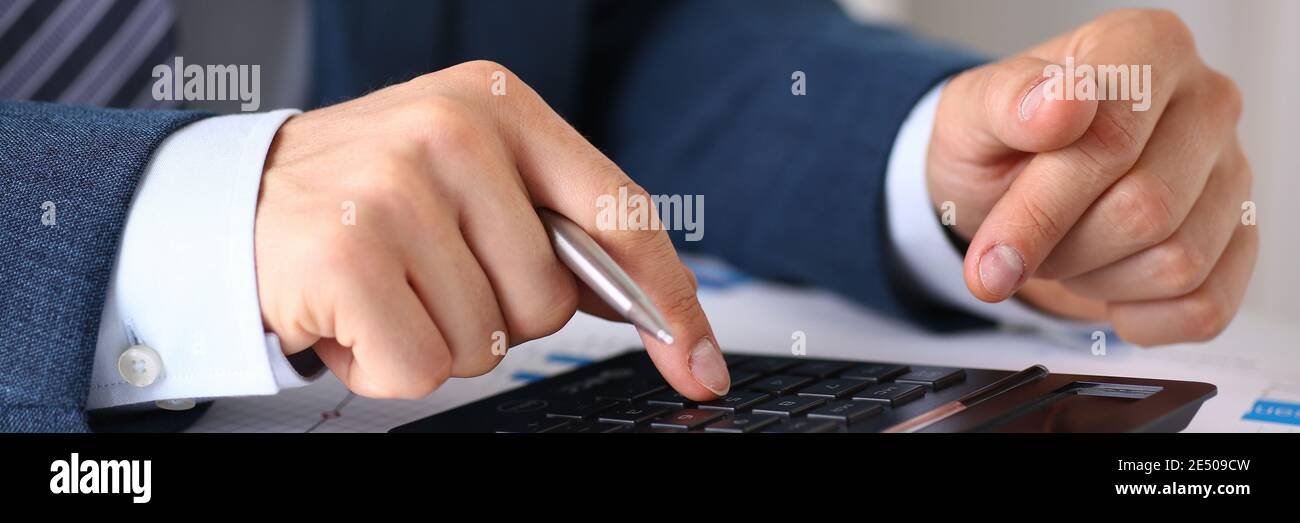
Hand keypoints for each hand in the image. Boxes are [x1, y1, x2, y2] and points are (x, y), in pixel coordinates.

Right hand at [254, 61, 728, 398]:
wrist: (231, 203)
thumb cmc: (365, 199)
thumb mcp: (468, 180)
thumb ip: (556, 229)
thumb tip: (654, 305)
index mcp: (496, 104)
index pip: (618, 214)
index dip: (667, 300)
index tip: (697, 363)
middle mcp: (450, 132)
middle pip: (549, 301)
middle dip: (495, 315)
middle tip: (427, 273)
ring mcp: (396, 190)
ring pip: (487, 343)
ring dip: (436, 340)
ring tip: (384, 287)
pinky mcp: (348, 256)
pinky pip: (423, 368)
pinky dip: (385, 366)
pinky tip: (352, 315)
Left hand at [928, 9, 1255, 344]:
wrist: (1008, 189)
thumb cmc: (1000, 145)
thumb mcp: (972, 115)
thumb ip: (1005, 104)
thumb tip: (1060, 104)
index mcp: (1146, 48)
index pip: (1110, 142)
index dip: (1041, 211)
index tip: (991, 256)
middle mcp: (1206, 102)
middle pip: (1147, 209)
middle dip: (1064, 246)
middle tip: (1022, 244)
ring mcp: (1233, 173)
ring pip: (1179, 263)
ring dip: (1097, 278)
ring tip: (1067, 248)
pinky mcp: (1239, 240)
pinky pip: (1204, 306)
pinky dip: (1139, 316)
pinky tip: (1105, 282)